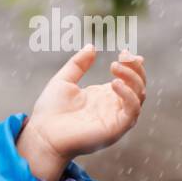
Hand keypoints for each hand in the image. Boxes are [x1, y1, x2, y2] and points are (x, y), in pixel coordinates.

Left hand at [17, 45, 146, 179]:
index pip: (130, 79)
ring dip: (132, 78)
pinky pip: (132, 110)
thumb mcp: (64, 81)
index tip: (125, 51)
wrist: (41, 134)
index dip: (133, 65)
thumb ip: (78, 64)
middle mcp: (113, 106)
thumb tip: (91, 46)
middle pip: (139, 85)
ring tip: (114, 67)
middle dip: (135, 69)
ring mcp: (116, 118)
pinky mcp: (116, 129)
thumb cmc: (50, 111)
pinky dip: (129, 95)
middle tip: (122, 56)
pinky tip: (115, 83)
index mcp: (104, 96)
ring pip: (140, 96)